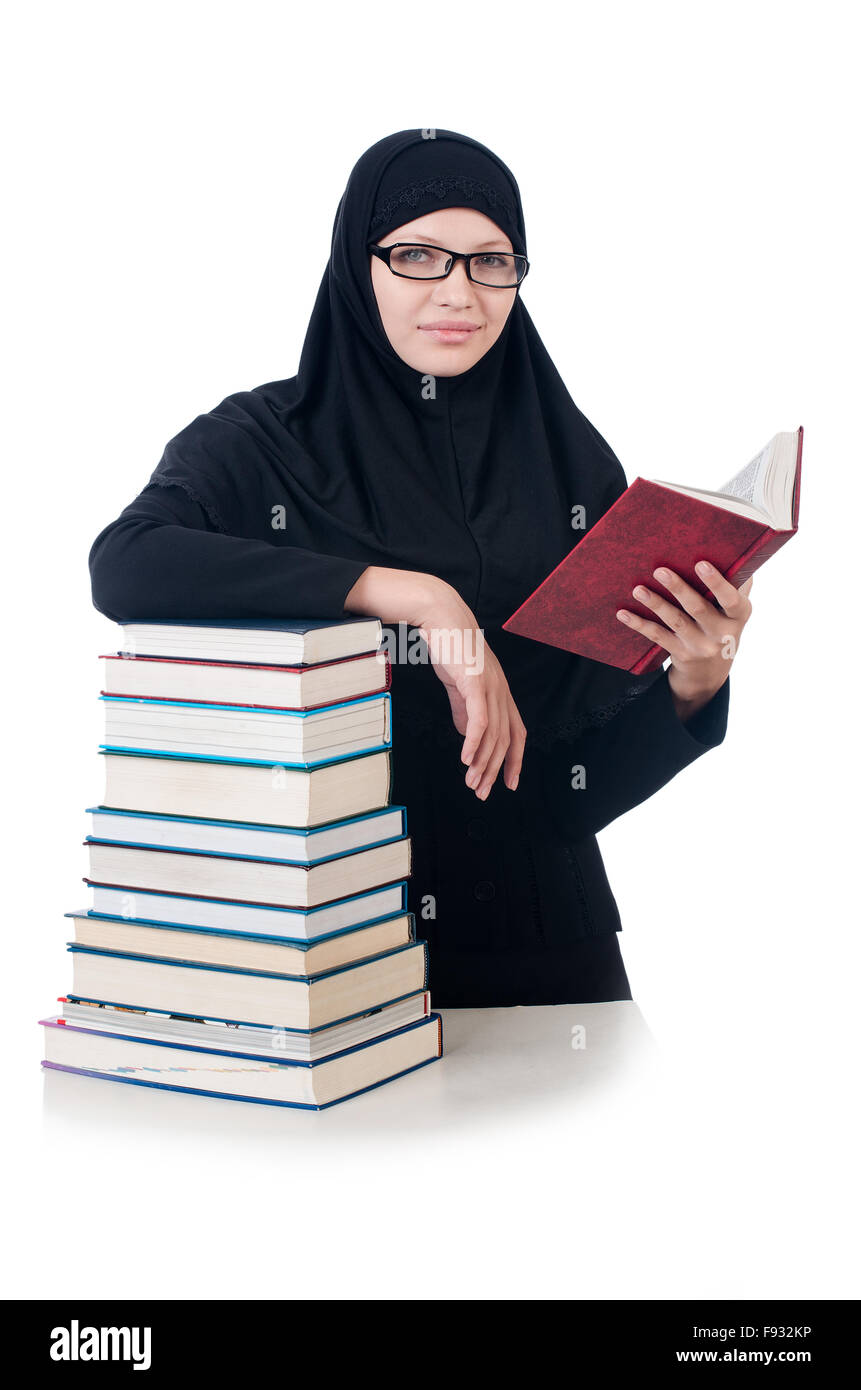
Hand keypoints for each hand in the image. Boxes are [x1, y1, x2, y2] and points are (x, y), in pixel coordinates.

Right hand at [345, 565, 526, 797]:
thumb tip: (467, 735)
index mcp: (501, 692)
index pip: (516, 732)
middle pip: (506, 740)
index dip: (515, 761)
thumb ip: (465, 709)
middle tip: (482, 793)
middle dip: (495, 771)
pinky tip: (466, 760)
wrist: (441, 616)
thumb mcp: (460, 685)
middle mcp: (502, 691)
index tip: (509, 784)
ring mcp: (491, 686)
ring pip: (493, 734)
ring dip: (482, 763)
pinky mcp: (475, 682)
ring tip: (471, 783)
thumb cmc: (450, 647)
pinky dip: (474, 743)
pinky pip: (479, 720)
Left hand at [616, 561, 753, 717]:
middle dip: (678, 589)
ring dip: (656, 604)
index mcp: (738, 615)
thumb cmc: (722, 622)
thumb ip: (736, 582)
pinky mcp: (681, 654)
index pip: (731, 599)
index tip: (700, 564)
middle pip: (698, 608)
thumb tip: (730, 548)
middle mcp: (722, 633)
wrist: (711, 669)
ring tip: (638, 590)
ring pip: (675, 622)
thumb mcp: (735, 607)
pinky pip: (658, 637)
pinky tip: (623, 614)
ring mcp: (700, 646)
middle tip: (659, 571)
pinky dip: (640, 625)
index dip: (716, 582)